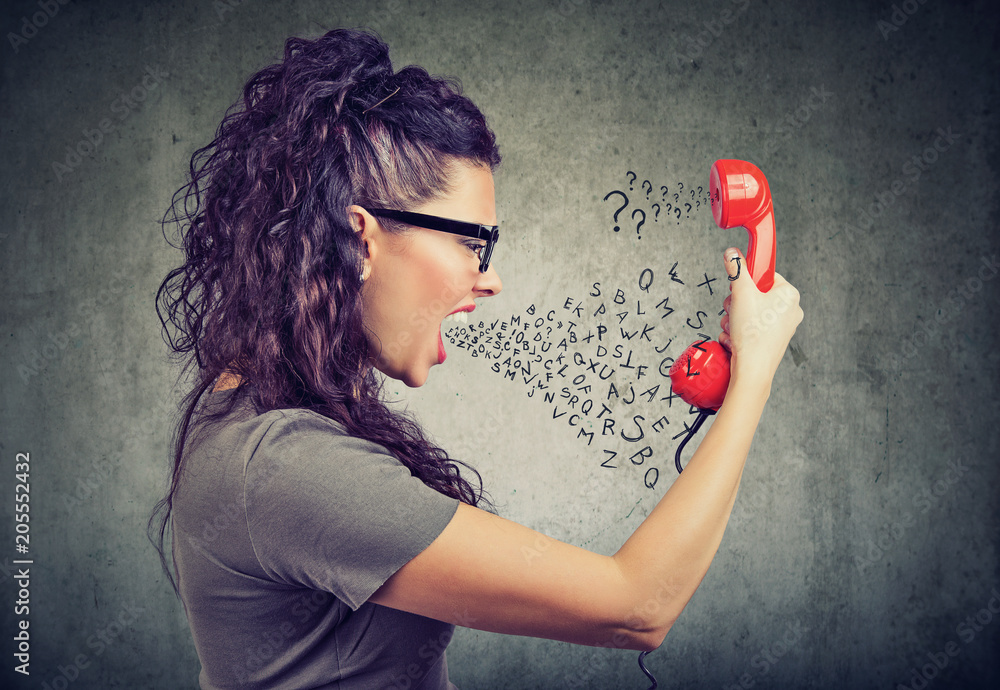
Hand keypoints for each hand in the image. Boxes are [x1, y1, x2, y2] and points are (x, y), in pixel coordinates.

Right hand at [718, 248, 801, 385]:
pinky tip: (735, 337)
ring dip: (734, 317)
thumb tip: (732, 253)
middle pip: (755, 293)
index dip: (748, 280)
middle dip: (737, 302)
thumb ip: (737, 269)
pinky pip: (751, 326)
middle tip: (735, 310)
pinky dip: (738, 331)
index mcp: (789, 295)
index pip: (766, 275)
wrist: (753, 370)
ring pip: (750, 311)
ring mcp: (782, 327)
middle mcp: (790, 310)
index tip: (739, 287)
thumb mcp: (741, 293)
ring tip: (734, 327)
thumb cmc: (754, 334)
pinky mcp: (771, 340)